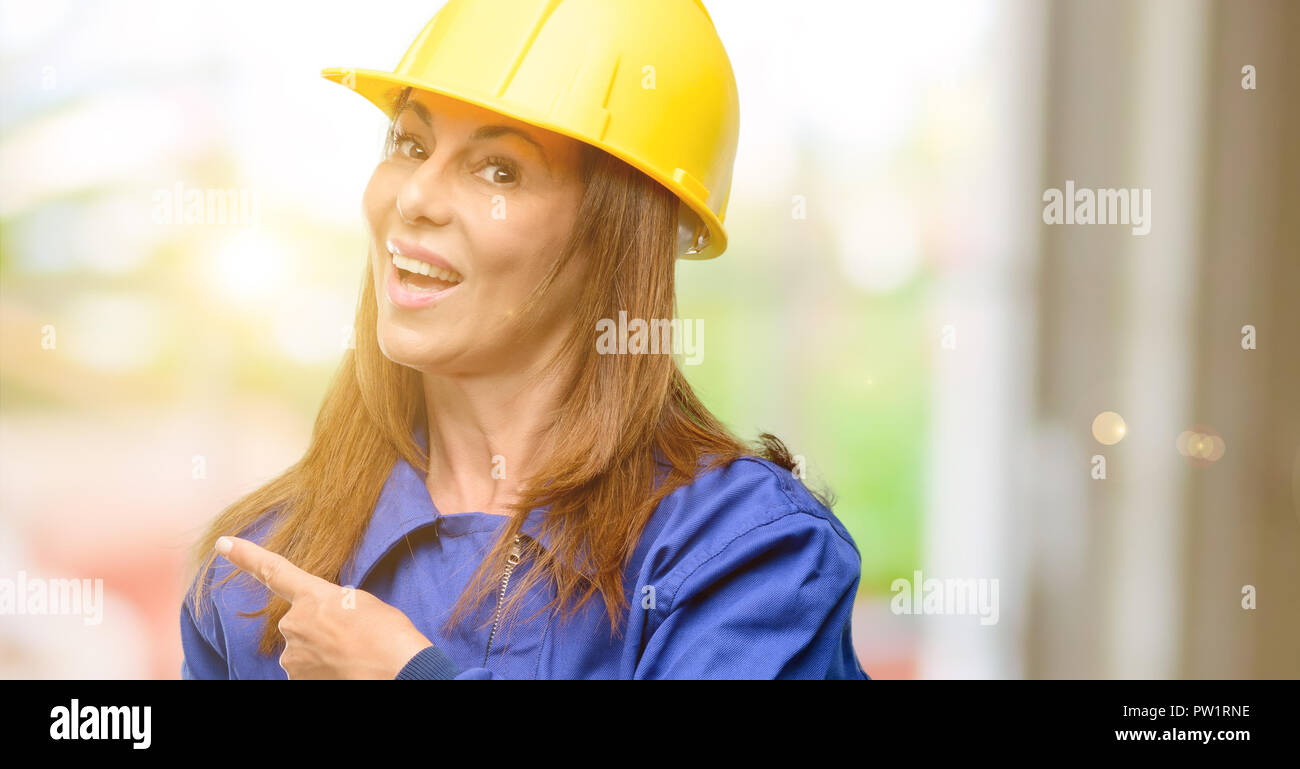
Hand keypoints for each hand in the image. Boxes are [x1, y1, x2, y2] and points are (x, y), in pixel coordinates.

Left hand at [215, 535, 433, 678]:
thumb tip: (325, 620)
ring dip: (322, 653)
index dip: (246, 556)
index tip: (223, 543)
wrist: (398, 670)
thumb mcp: (364, 604)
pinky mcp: (296, 680)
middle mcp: (295, 622)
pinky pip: (306, 671)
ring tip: (353, 655)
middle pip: (299, 622)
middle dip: (319, 629)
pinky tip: (346, 670)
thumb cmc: (390, 636)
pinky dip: (323, 671)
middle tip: (352, 636)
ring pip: (302, 650)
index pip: (274, 570)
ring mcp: (293, 654)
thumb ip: (334, 605)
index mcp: (314, 595)